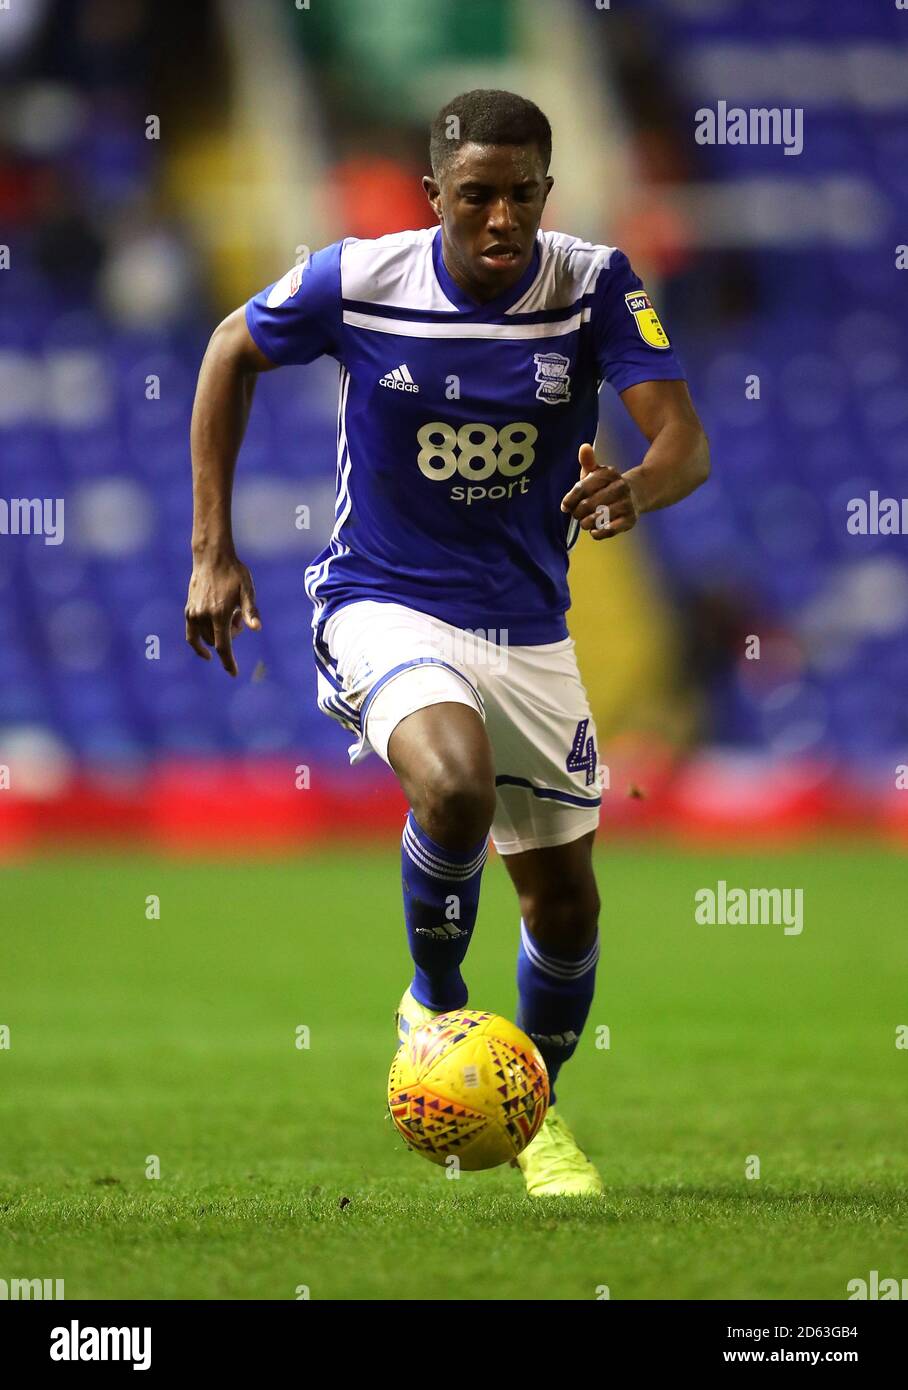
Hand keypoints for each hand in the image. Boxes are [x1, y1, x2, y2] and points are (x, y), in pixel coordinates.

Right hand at [185, 551, 260, 675]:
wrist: (211, 558)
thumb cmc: (234, 573)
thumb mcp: (247, 590)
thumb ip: (251, 611)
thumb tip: (256, 629)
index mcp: (220, 613)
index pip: (223, 645)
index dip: (228, 662)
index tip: (233, 674)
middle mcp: (204, 616)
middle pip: (217, 641)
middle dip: (230, 637)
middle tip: (239, 617)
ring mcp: (194, 613)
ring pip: (206, 638)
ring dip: (218, 635)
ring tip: (230, 615)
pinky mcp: (188, 610)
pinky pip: (191, 634)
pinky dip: (198, 643)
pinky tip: (205, 651)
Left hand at [560, 442, 638, 539]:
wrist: (637, 493)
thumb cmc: (607, 485)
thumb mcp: (597, 472)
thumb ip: (588, 462)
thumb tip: (584, 447)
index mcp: (609, 473)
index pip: (582, 487)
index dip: (570, 499)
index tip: (565, 507)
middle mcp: (620, 487)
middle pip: (588, 505)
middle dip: (578, 513)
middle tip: (577, 515)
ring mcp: (627, 504)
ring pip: (596, 519)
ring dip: (586, 523)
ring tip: (585, 522)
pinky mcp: (630, 520)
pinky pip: (608, 530)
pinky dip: (598, 533)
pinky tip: (594, 530)